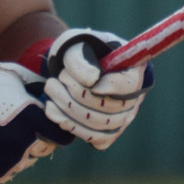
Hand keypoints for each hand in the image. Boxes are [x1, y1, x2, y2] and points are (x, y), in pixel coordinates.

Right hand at [0, 62, 69, 183]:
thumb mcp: (5, 74)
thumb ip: (31, 82)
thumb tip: (45, 88)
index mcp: (33, 120)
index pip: (62, 136)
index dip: (57, 129)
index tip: (48, 123)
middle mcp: (26, 144)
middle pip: (45, 149)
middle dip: (39, 138)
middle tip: (22, 127)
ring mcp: (11, 162)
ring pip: (27, 160)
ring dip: (21, 150)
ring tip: (1, 135)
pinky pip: (9, 170)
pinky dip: (4, 161)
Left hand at [39, 29, 152, 150]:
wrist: (67, 70)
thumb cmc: (75, 52)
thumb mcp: (74, 45)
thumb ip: (81, 60)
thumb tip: (92, 81)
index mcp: (133, 70)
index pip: (130, 84)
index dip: (111, 86)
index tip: (89, 82)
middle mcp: (133, 98)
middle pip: (111, 106)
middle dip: (76, 94)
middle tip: (55, 79)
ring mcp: (123, 119)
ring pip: (99, 123)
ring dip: (68, 108)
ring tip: (50, 90)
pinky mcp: (108, 134)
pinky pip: (93, 138)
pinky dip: (70, 125)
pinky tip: (53, 111)